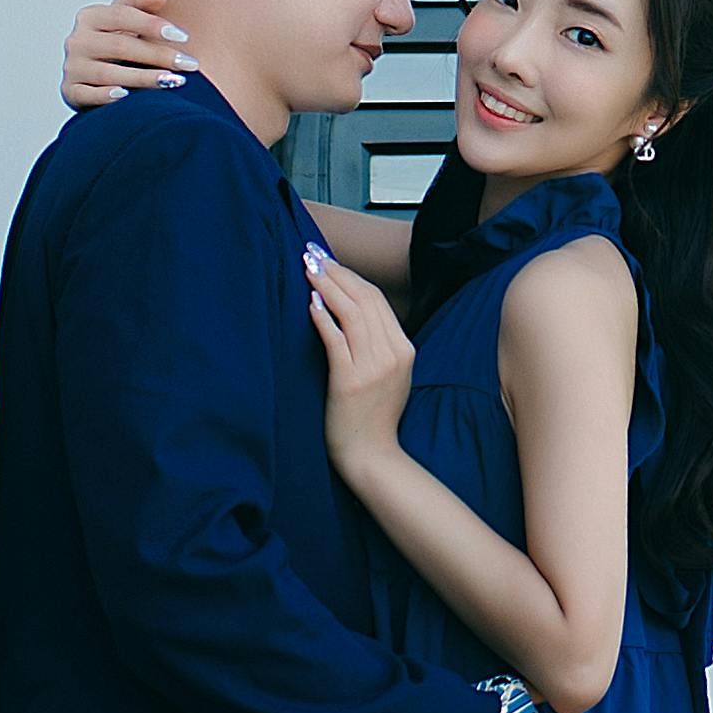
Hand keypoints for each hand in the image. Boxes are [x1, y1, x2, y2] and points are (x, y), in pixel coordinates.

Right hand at [65, 0, 195, 111]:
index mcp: (90, 16)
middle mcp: (77, 40)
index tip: (182, 36)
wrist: (91, 73)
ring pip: (109, 73)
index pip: (122, 15)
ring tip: (174, 81)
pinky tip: (128, 97)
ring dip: (144, 78)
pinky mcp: (70, 92)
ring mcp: (72, 67)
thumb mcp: (126, 17)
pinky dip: (106, 96)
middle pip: (120, 46)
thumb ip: (142, 1)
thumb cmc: (116, 38)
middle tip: (189, 64)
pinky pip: (88, 95)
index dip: (152, 24)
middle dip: (158, 55)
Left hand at [305, 254, 413, 476]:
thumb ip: (378, 344)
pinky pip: (335, 339)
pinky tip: (310, 303)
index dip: (351, 276)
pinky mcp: (350, 380)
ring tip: (308, 270)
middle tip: (313, 256)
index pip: (377, 300)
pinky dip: (322, 317)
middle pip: (364, 299)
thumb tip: (350, 311)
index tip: (330, 261)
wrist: (372, 455)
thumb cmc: (373, 417)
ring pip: (351, 313)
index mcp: (404, 349)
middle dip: (337, 273)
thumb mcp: (388, 374)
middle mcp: (393, 354)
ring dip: (327, 287)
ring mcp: (373, 367)